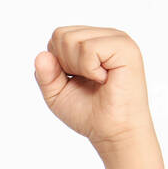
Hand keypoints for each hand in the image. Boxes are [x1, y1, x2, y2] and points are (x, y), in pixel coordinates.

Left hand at [32, 26, 153, 151]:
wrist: (112, 133)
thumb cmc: (90, 113)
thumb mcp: (56, 93)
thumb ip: (45, 74)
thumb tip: (41, 55)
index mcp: (92, 41)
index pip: (58, 35)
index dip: (57, 62)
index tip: (76, 79)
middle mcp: (105, 36)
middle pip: (61, 35)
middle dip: (65, 64)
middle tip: (87, 81)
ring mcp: (117, 40)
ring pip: (72, 40)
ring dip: (78, 68)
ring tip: (97, 80)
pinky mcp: (126, 48)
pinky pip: (89, 49)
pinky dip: (89, 70)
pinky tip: (104, 79)